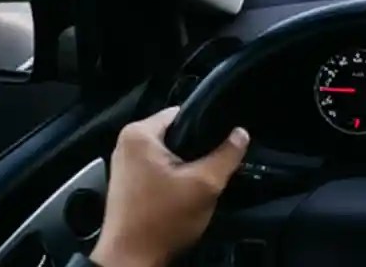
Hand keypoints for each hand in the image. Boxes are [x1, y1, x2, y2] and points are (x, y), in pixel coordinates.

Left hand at [90, 107, 249, 266]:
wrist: (131, 261)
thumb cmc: (161, 221)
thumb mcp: (205, 184)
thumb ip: (227, 154)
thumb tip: (241, 134)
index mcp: (139, 134)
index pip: (184, 113)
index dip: (208, 127)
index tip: (224, 143)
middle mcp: (127, 144)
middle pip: (176, 134)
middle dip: (197, 150)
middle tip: (213, 168)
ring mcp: (124, 165)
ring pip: (169, 154)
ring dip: (186, 167)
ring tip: (199, 183)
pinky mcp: (126, 184)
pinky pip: (158, 169)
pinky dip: (173, 179)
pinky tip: (183, 195)